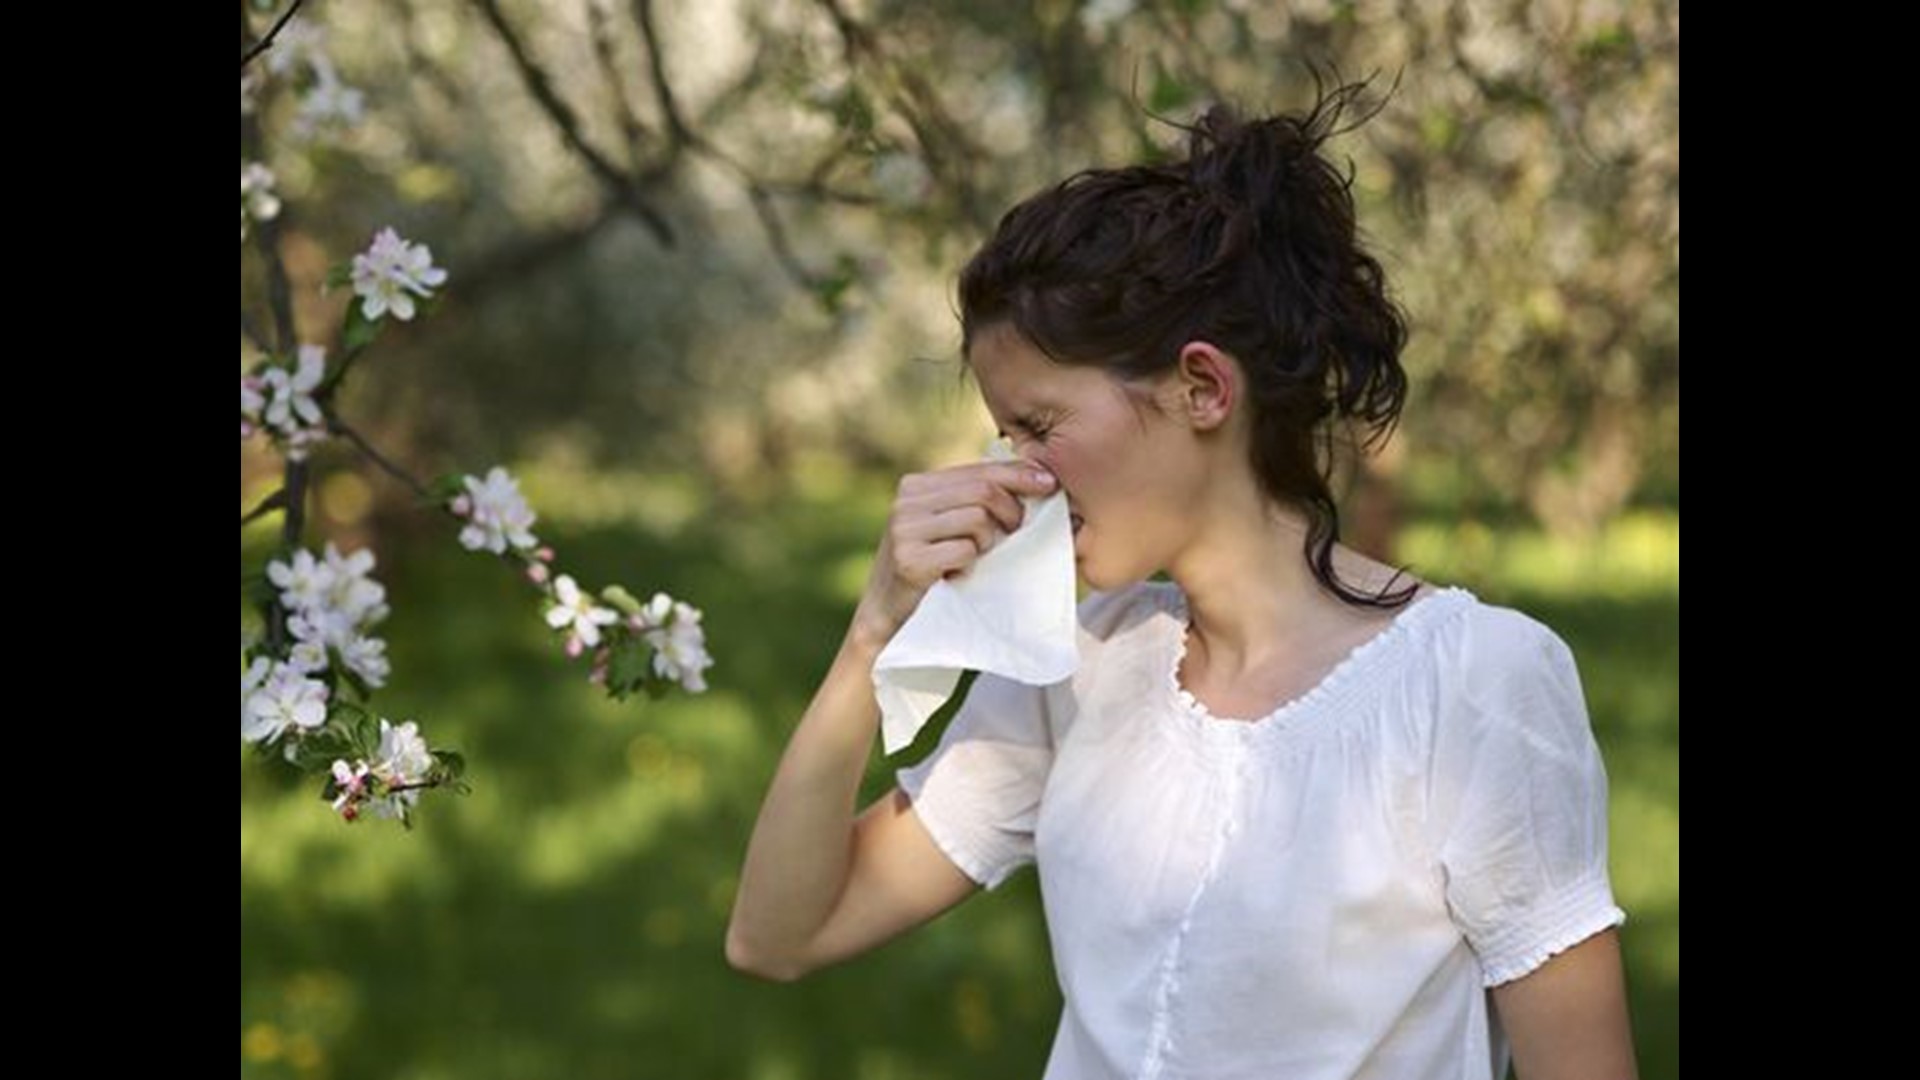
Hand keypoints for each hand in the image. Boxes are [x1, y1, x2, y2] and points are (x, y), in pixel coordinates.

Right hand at [850, 460, 1059, 645]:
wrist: (889, 620)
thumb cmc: (931, 572)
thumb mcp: (948, 527)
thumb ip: (976, 504)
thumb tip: (1036, 482)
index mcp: (917, 485)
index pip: (978, 470)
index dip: (1018, 474)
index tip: (1049, 482)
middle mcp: (907, 501)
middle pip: (982, 491)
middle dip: (1011, 511)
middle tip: (1015, 532)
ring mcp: (904, 529)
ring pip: (977, 518)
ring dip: (989, 542)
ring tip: (976, 558)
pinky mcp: (909, 559)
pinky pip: (965, 550)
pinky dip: (971, 564)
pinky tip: (958, 574)